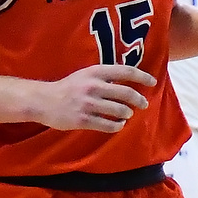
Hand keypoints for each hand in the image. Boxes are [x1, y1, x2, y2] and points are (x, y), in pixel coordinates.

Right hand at [32, 64, 153, 131]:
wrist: (43, 101)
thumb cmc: (68, 87)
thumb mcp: (86, 74)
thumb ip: (105, 76)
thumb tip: (129, 79)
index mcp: (96, 72)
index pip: (127, 71)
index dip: (143, 76)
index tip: (153, 82)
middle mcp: (94, 86)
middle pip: (126, 93)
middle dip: (139, 100)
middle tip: (144, 104)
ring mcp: (88, 104)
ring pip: (119, 110)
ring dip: (127, 113)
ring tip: (128, 114)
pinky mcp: (82, 120)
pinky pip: (107, 124)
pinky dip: (117, 126)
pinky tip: (119, 125)